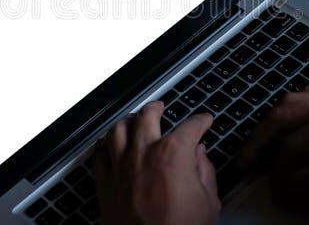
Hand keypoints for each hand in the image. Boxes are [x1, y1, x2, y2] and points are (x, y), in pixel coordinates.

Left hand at [93, 101, 220, 224]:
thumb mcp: (209, 202)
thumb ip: (206, 172)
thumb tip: (201, 157)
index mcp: (173, 153)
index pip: (190, 126)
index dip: (200, 121)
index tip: (203, 121)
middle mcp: (143, 154)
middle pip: (147, 117)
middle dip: (156, 107)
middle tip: (160, 106)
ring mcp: (121, 168)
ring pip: (118, 130)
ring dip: (127, 121)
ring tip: (133, 118)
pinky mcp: (106, 185)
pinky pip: (99, 156)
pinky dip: (104, 146)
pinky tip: (106, 144)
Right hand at [238, 87, 308, 210]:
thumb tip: (292, 185)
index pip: (292, 147)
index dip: (277, 172)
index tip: (273, 190)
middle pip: (282, 114)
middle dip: (259, 138)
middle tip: (245, 160)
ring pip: (293, 100)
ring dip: (272, 121)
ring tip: (262, 143)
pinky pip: (308, 95)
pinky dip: (291, 109)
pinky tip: (292, 123)